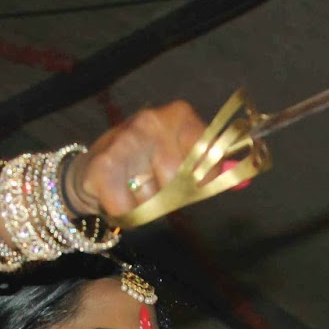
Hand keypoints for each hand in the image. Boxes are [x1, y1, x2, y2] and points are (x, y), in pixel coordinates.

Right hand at [66, 102, 206, 219]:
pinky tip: (114, 197)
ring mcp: (126, 140)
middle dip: (168, 195)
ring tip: (129, 189)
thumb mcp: (177, 158)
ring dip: (143, 205)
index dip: (205, 178)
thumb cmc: (140, 166)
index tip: (195, 183)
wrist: (87, 171)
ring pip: (153, 198)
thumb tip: (240, 179)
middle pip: (180, 183)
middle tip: (151, 185)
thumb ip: (208, 168)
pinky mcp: (104, 166)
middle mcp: (152, 121)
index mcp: (178, 115)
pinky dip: (123, 213)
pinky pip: (129, 209)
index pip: (210, 155)